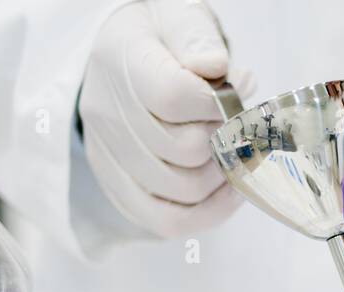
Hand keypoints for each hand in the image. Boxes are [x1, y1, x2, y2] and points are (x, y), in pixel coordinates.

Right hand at [77, 0, 256, 237]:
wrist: (123, 58)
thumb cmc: (160, 39)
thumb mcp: (178, 17)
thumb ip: (197, 38)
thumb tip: (216, 67)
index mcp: (120, 62)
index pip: (173, 97)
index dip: (217, 104)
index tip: (235, 94)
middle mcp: (107, 113)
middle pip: (183, 150)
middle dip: (224, 140)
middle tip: (236, 124)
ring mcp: (109, 155)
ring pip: (181, 190)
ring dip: (222, 176)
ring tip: (233, 153)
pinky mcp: (119, 187)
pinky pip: (167, 221)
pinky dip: (207, 213)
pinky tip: (228, 191)